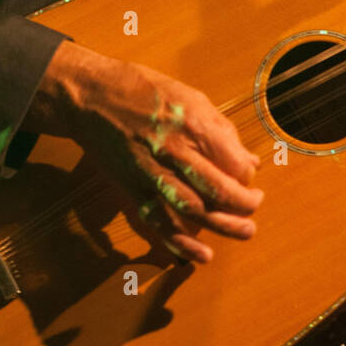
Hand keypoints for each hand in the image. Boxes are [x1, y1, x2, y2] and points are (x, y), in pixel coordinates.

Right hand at [23, 41, 263, 262]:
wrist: (92, 98)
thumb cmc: (142, 90)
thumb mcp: (190, 96)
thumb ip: (221, 130)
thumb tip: (248, 159)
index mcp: (193, 124)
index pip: (234, 163)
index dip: (248, 175)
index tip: (248, 176)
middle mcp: (175, 151)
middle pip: (219, 191)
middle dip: (244, 206)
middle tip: (253, 206)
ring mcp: (152, 173)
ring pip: (194, 211)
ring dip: (224, 227)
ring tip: (245, 232)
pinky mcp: (134, 189)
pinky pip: (160, 223)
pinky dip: (182, 244)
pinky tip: (202, 255)